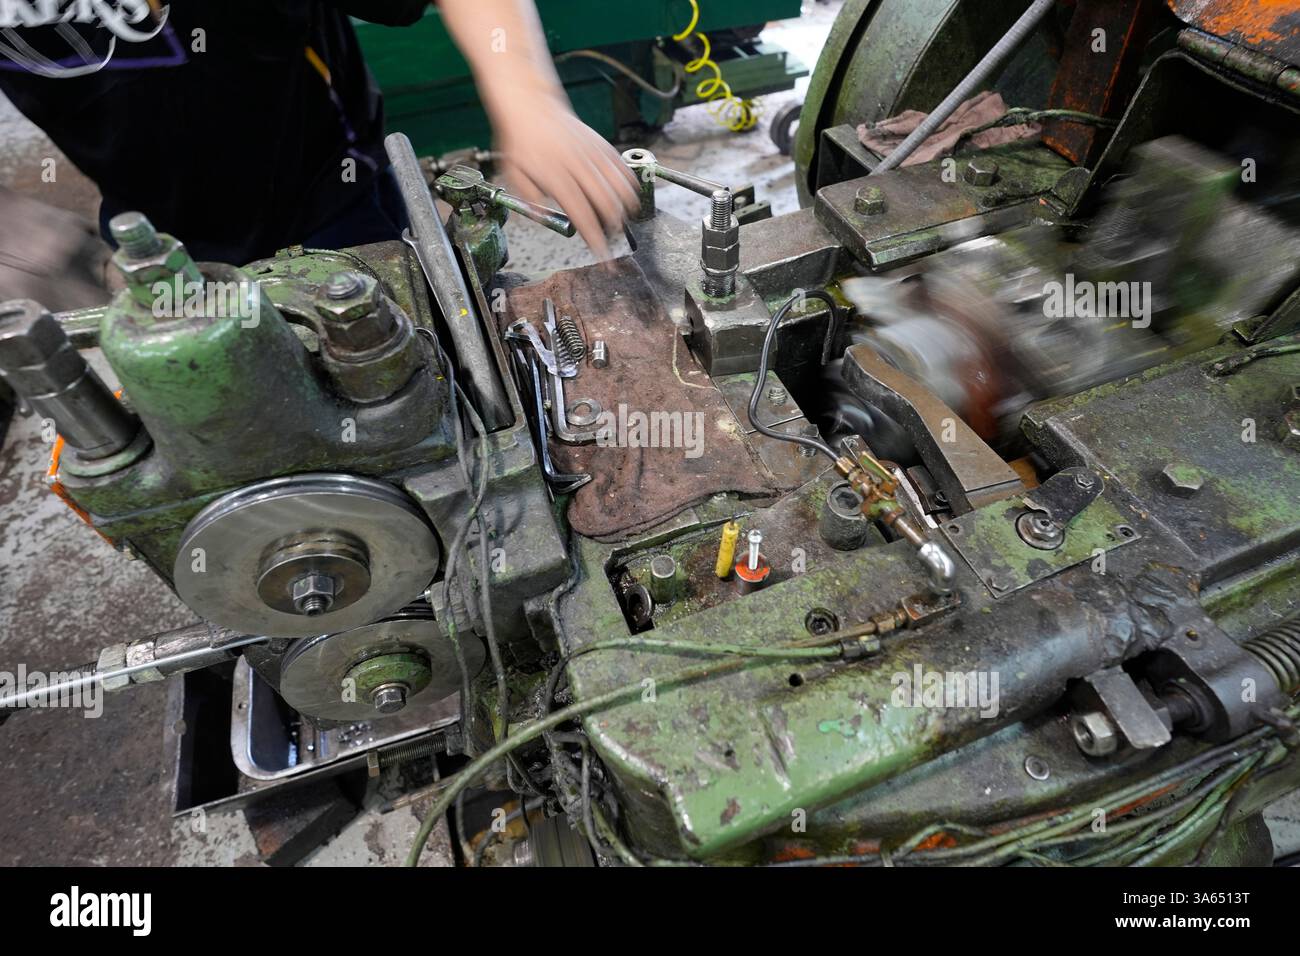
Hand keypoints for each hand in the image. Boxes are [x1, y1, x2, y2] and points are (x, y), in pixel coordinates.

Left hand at [492, 91, 638, 254]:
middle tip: (612, 238)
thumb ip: (528, 199)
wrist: (531, 106)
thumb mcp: (513, 174)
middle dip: (612, 226)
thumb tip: (542, 219)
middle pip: (604, 203)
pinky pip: (620, 167)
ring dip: (624, 208)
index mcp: (555, 178)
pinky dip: (628, 183)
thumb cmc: (521, 142)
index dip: (594, 238)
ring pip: (617, 186)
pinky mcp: (599, 143)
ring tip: (623, 220)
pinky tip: (630, 195)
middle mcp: (577, 167)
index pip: (581, 215)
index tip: (602, 255)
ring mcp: (591, 154)